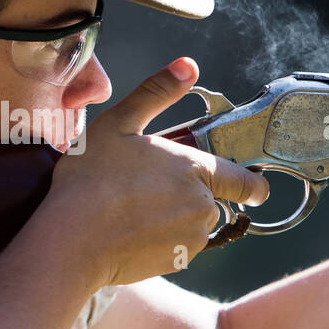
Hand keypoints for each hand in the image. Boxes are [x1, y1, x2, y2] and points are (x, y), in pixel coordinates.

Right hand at [43, 57, 269, 287]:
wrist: (73, 239)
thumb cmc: (91, 178)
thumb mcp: (119, 123)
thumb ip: (156, 92)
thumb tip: (187, 65)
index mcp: (194, 167)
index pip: (245, 180)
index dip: (252, 185)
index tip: (255, 190)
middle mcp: (202, 205)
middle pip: (209, 201)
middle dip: (187, 196)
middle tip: (145, 190)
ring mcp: (191, 237)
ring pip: (191, 226)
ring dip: (173, 220)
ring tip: (132, 211)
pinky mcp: (176, 262)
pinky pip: (176, 249)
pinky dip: (160, 242)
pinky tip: (129, 233)